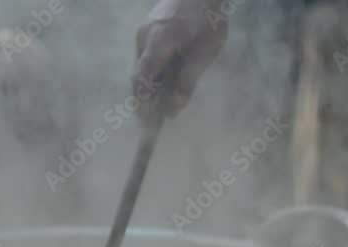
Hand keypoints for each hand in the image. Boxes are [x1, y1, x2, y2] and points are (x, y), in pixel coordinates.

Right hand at [133, 0, 228, 120]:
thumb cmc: (209, 19)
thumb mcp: (206, 52)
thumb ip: (188, 80)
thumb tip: (174, 108)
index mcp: (159, 41)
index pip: (143, 78)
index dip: (142, 103)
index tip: (145, 124)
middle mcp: (145, 37)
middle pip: (138, 76)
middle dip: (142, 101)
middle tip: (149, 125)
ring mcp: (144, 32)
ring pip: (141, 68)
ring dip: (148, 90)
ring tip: (157, 111)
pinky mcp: (148, 31)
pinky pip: (146, 59)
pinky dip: (151, 76)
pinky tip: (162, 88)